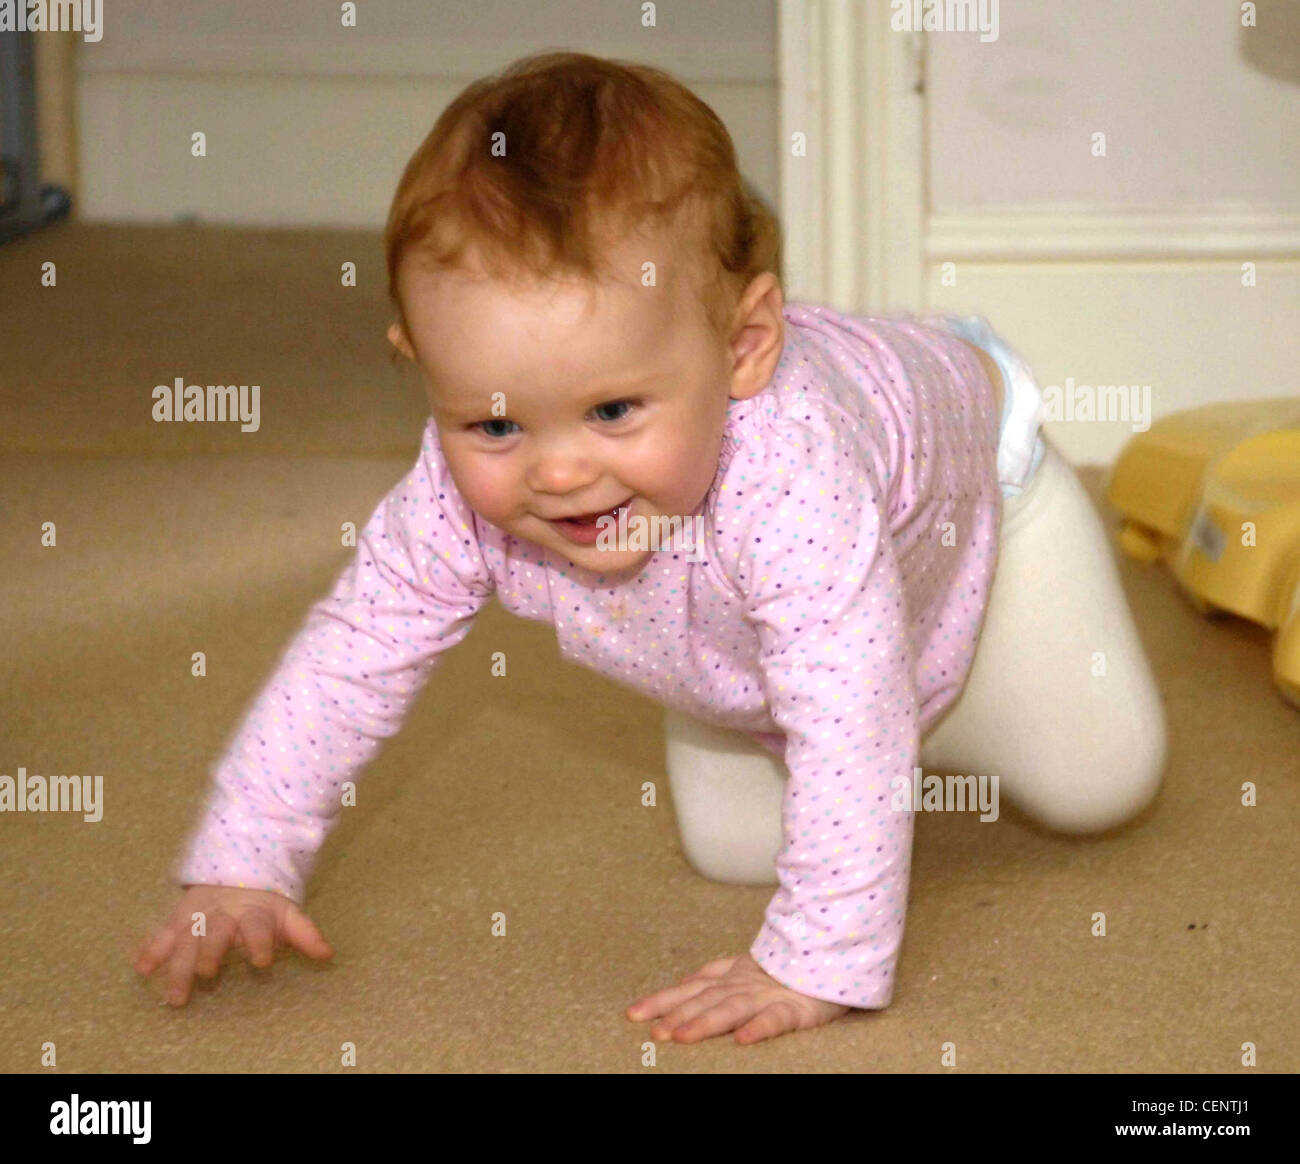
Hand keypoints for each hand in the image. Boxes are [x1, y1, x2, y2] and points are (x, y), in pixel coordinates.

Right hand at [132, 884, 333, 1005]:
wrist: (235, 872)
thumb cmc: (264, 906)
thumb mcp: (287, 914)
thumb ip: (305, 934)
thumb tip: (328, 955)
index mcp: (254, 912)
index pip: (259, 926)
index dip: (260, 942)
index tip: (261, 962)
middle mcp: (224, 914)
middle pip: (216, 932)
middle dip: (211, 951)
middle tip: (207, 973)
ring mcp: (199, 916)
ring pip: (186, 939)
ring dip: (178, 965)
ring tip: (175, 995)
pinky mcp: (178, 919)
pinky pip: (162, 934)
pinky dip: (150, 950)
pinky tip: (141, 969)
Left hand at [625, 951, 850, 1045]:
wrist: (829, 948)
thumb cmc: (785, 965)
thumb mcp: (744, 966)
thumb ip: (714, 974)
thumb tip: (683, 982)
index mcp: (729, 977)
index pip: (690, 989)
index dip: (662, 999)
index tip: (633, 1013)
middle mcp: (743, 986)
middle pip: (705, 1000)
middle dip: (677, 1015)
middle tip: (653, 1032)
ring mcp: (768, 996)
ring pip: (733, 1009)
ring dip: (706, 1022)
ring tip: (682, 1037)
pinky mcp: (797, 1008)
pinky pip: (777, 1019)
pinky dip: (759, 1028)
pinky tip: (742, 1040)